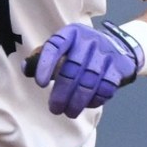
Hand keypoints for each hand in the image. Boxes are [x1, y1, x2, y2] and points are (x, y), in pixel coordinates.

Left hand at [27, 21, 142, 117]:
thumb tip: (27, 69)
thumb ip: (42, 57)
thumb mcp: (62, 46)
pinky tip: (87, 105)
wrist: (117, 46)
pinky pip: (106, 87)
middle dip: (61, 93)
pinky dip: (95, 100)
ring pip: (89, 82)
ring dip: (77, 101)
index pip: (55, 47)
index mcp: (70, 33)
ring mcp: (106, 53)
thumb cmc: (80, 50)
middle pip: (72, 70)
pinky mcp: (119, 67)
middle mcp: (89, 41)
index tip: (40, 84)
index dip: (45, 65)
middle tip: (54, 108)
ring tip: (69, 112)